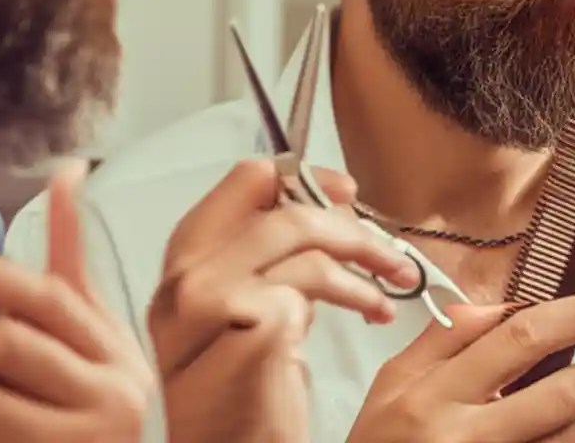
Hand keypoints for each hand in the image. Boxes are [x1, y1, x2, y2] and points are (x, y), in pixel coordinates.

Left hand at [0, 162, 152, 441]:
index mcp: (114, 345)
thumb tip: (67, 177)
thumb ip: (71, 267)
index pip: (60, 293)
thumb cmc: (96, 411)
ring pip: (7, 364)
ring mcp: (90, 422)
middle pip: (29, 326)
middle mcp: (111, 379)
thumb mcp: (91, 343)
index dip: (1, 272)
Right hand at [147, 159, 420, 442]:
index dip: (303, 179)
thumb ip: (270, 262)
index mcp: (183, 263)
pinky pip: (310, 289)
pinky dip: (357, 296)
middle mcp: (185, 278)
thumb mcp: (249, 312)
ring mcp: (210, 304)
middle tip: (390, 251)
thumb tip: (331, 213)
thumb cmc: (242, 395)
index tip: (346, 192)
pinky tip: (373, 314)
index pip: (244, 182)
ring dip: (363, 260)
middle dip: (349, 226)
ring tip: (391, 289)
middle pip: (282, 212)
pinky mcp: (247, 330)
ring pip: (301, 242)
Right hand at [349, 295, 574, 442]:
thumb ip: (446, 337)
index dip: (571, 317)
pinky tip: (530, 442)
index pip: (517, 338)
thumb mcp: (394, 382)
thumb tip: (503, 306)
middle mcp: (464, 435)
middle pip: (558, 393)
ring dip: (568, 423)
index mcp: (434, 392)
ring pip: (566, 437)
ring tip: (541, 422)